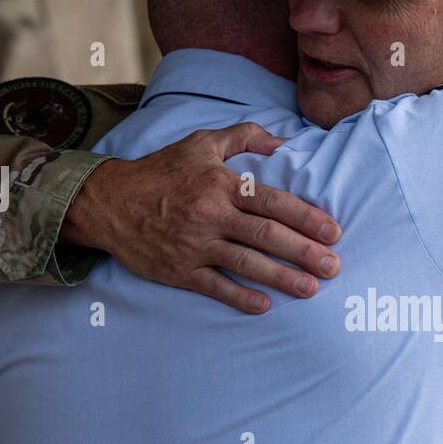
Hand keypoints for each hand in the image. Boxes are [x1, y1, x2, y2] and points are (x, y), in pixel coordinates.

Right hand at [61, 122, 341, 311]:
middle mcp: (211, 215)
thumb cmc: (161, 171)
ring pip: (247, 263)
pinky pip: (214, 286)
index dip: (306, 217)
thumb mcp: (200, 143)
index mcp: (220, 184)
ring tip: (311, 289)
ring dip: (282, 278)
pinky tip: (264, 306)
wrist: (108, 201)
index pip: (273, 201)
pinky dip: (240, 297)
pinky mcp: (179, 270)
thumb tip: (283, 141)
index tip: (333, 231)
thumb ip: (244, 137)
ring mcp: (195, 245)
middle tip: (334, 266)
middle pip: (267, 235)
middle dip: (304, 252)